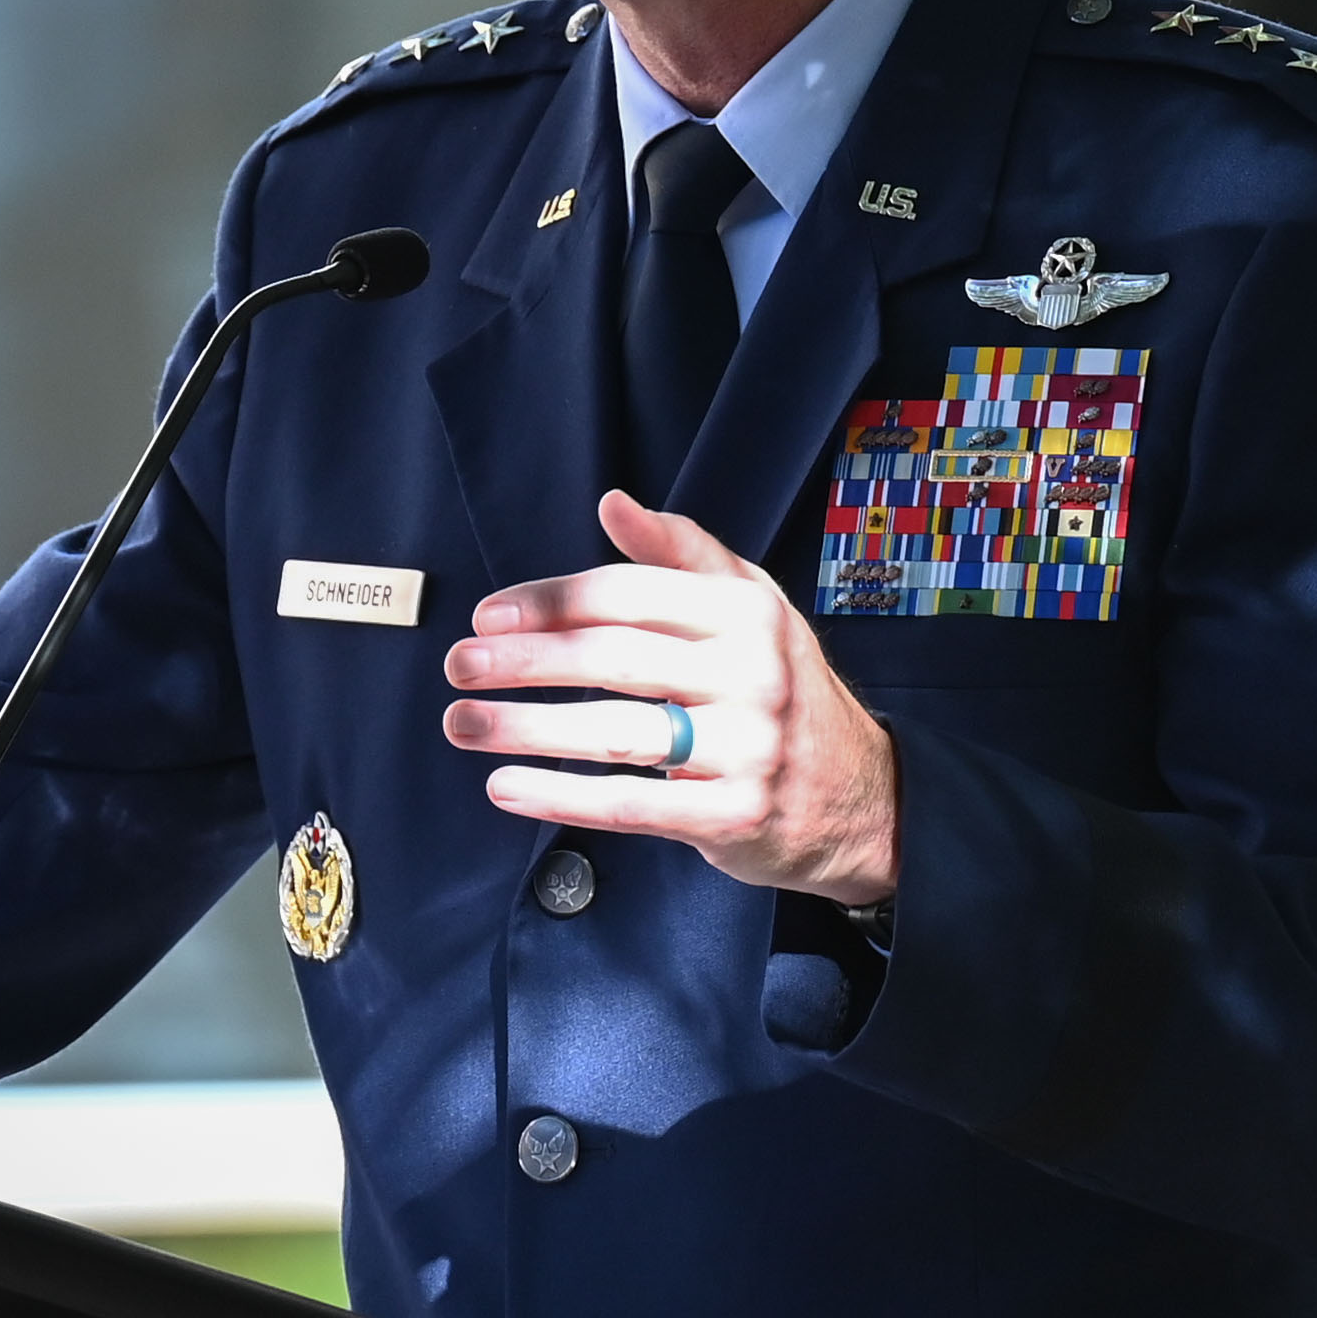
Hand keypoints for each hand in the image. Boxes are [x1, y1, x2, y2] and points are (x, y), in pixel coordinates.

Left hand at [439, 490, 901, 902]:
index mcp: (745, 611)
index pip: (628, 594)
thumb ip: (681, 551)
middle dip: (523, 661)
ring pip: (614, 732)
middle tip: (458, 667)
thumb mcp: (751, 603)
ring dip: (525, 728)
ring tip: (463, 724)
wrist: (858, 794)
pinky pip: (632, 805)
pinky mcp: (734, 814)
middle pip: (612, 659)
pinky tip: (507, 788)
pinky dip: (562, 797)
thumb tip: (613, 503)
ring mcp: (746, 747)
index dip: (549, 602)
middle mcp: (750, 673)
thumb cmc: (780, 686)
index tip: (487, 617)